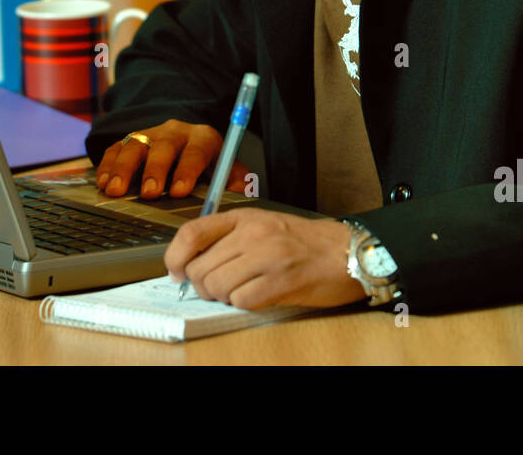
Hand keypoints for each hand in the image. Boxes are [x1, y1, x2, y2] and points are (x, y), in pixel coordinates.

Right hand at [95, 119, 252, 199]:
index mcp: (202, 138)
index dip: (188, 170)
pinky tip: (101, 183)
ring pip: (135, 145)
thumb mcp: (225, 166)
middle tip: (150, 193)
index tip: (180, 191)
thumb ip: (234, 179)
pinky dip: (106, 165)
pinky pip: (115, 148)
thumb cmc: (207, 163)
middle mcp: (175, 132)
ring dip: (124, 169)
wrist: (186, 140)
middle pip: (163, 146)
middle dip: (156, 170)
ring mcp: (150, 134)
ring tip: (115, 190)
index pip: (196, 151)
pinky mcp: (130, 141)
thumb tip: (242, 191)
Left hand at [165, 208, 366, 309]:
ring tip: (242, 291)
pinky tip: (259, 296)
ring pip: (217, 287)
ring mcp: (268, 257)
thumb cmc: (304, 242)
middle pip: (200, 268)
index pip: (193, 233)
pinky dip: (244, 305)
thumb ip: (229, 239)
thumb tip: (190, 266)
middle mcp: (253, 234)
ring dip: (223, 297)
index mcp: (245, 218)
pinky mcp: (281, 282)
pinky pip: (242, 301)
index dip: (175, 256)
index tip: (176, 271)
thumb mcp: (263, 226)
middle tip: (219, 288)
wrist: (347, 251)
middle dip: (203, 286)